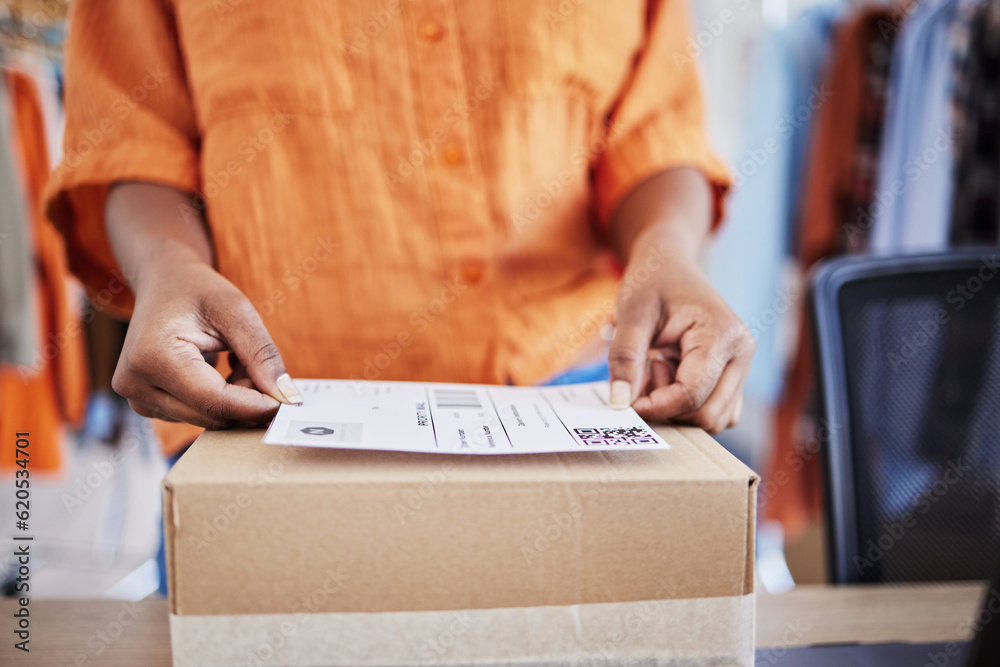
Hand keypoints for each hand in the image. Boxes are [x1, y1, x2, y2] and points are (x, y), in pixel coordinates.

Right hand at [112, 257, 301, 427]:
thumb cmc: (197, 290)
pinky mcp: (147, 405)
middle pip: (212, 416)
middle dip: (247, 399)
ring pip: (209, 419)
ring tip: (235, 358)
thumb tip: (286, 397)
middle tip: (260, 366)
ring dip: (235, 399)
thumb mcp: (236, 311)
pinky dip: (221, 400)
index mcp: (153, 358)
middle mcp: (136, 385)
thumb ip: (261, 355)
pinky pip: (199, 415)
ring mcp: (138, 398)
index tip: (290, 400)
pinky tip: (219, 370)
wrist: (163, 282)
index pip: (216, 402)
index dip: (257, 406)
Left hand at [608, 243, 753, 433]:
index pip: (692, 394)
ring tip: (659, 369)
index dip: (656, 407)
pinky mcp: (733, 376)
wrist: (669, 264)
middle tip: (647, 370)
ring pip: (713, 419)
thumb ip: (624, 357)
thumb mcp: (630, 312)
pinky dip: (688, 407)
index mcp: (723, 334)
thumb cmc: (651, 282)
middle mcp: (742, 353)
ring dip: (678, 408)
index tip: (626, 399)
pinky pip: (715, 412)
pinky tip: (671, 377)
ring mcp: (741, 367)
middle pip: (707, 415)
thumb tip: (621, 403)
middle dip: (669, 408)